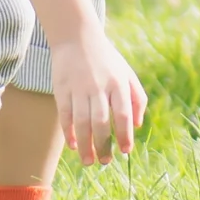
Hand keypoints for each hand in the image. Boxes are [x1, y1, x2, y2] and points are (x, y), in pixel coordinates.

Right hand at [50, 28, 146, 164]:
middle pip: (101, 122)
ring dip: (85, 145)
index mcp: (118, 83)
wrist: (77, 37)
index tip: (125, 151)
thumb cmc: (107, 60)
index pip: (123, 115)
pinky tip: (73, 145)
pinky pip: (65, 115)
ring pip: (82, 122)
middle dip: (103, 145)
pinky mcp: (61, 89)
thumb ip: (137, 98)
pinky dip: (69, 132)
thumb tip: (137, 126)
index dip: (124, 135)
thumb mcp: (127, 74)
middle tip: (105, 162)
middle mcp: (98, 86)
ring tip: (88, 161)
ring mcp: (78, 88)